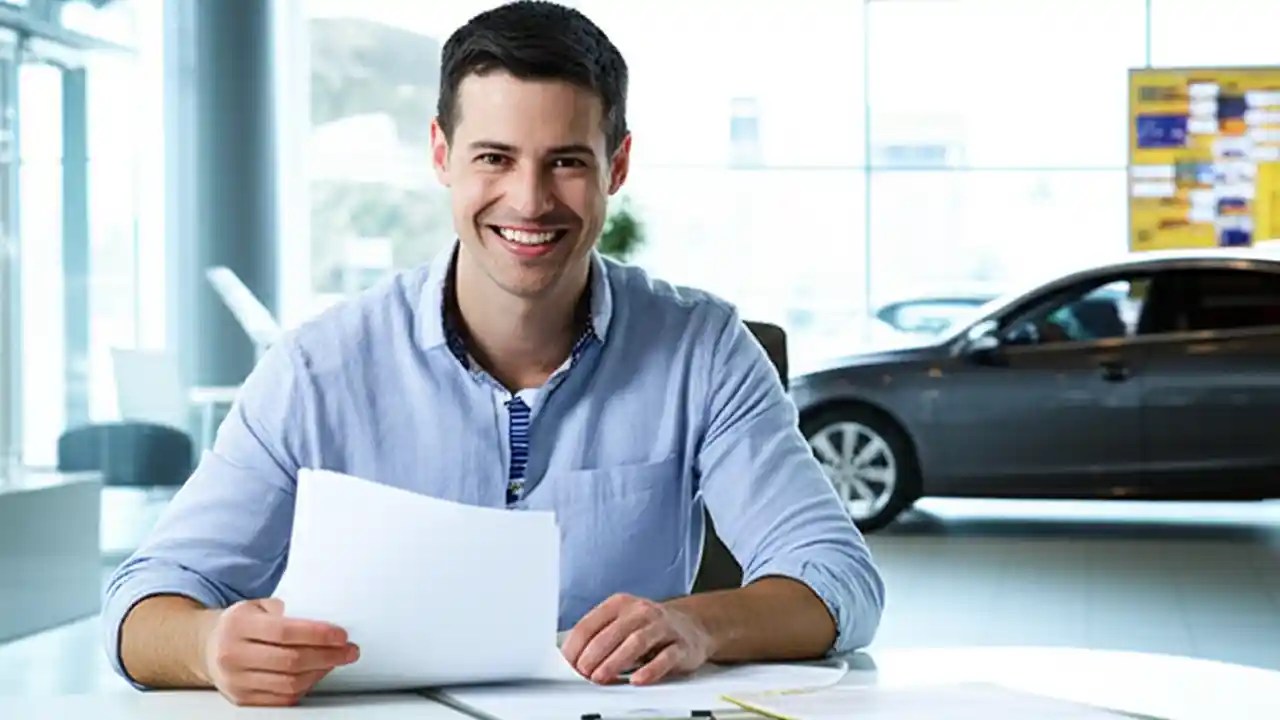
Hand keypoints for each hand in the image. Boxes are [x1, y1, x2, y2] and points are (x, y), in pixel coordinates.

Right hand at [198, 598, 358, 705]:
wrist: (206, 647)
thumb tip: (325, 621)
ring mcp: (236, 680)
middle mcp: (233, 654)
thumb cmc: (240, 624)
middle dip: (327, 656)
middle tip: (349, 650)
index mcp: (238, 625)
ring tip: (337, 660)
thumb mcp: (257, 606)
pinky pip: (282, 698)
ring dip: (320, 672)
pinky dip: (306, 687)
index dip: (317, 634)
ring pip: (289, 683)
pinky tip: (317, 673)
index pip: (284, 632)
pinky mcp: (242, 699)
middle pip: (290, 661)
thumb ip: (286, 610)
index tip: (341, 635)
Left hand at [561, 593, 713, 685]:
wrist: (692, 626)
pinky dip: (650, 670)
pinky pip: (665, 657)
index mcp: (620, 604)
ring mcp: (663, 627)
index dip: (577, 645)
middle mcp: (641, 611)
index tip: (568, 662)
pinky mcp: (681, 645)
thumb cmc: (649, 627)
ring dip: (615, 661)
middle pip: (612, 632)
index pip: (591, 623)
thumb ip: (599, 637)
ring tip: (600, 677)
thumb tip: (572, 659)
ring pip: (636, 642)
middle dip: (594, 654)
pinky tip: (637, 679)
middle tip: (583, 672)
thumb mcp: (621, 623)